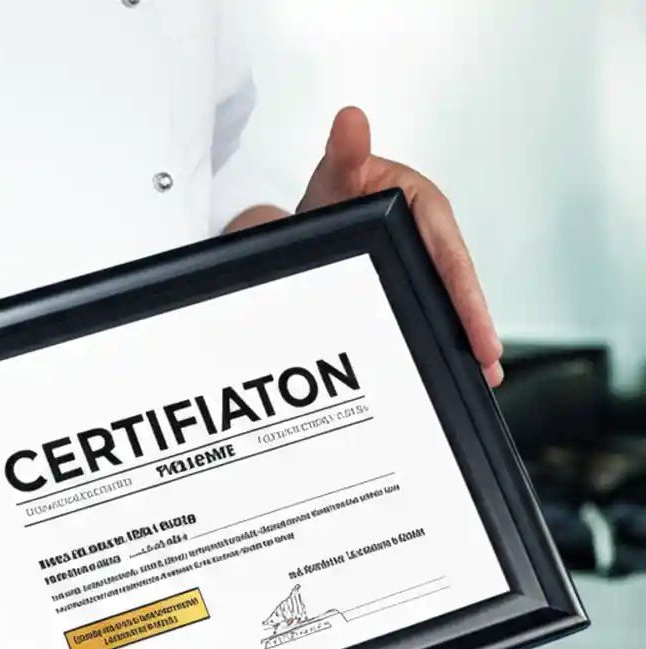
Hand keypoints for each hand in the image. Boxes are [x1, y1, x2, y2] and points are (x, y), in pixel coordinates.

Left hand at [298, 107, 503, 386]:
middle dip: (473, 325)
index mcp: (425, 202)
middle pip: (455, 283)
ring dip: (463, 336)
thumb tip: (349, 119)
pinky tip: (449, 363)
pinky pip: (430, 303)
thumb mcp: (335, 173)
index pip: (450, 255)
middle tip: (488, 366)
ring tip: (480, 375)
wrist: (313, 212)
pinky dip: (440, 332)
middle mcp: (433, 231)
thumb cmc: (332, 187)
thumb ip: (344, 152)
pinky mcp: (415, 274)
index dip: (467, 297)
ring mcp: (426, 255)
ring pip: (446, 298)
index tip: (481, 334)